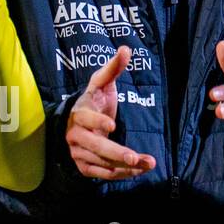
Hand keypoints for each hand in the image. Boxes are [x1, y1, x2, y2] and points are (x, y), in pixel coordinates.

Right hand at [66, 46, 156, 179]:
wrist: (76, 121)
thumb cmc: (93, 100)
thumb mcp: (101, 83)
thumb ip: (113, 68)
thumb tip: (126, 49)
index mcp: (79, 113)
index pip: (85, 119)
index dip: (97, 122)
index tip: (112, 126)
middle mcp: (76, 135)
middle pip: (94, 146)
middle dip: (115, 152)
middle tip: (134, 157)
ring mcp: (78, 152)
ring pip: (100, 162)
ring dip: (124, 166)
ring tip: (147, 163)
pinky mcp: (84, 165)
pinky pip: (100, 173)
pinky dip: (119, 174)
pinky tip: (138, 171)